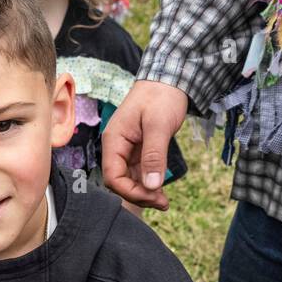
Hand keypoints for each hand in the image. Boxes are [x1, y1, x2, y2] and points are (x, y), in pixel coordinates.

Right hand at [101, 80, 188, 210]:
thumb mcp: (159, 125)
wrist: (169, 78)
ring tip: (164, 200)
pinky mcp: (137, 149)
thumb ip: (154, 156)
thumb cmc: (161, 97)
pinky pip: (138, 172)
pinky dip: (148, 182)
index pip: (112, 177)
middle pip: (119, 182)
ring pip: (129, 179)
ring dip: (145, 192)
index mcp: (114, 140)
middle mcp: (116, 147)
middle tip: (163, 203)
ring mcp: (126, 149)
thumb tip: (152, 186)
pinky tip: (161, 188)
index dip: (131, 191)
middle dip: (139, 195)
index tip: (153, 196)